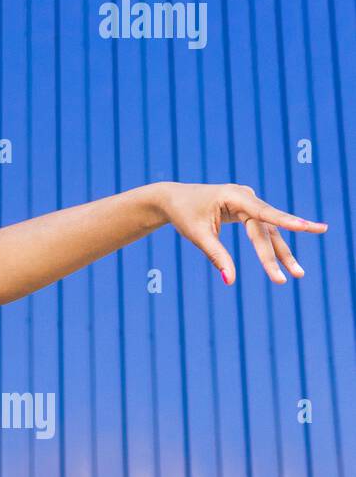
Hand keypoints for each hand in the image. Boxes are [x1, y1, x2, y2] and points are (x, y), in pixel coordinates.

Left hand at [156, 181, 326, 285]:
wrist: (172, 199)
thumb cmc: (183, 214)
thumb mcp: (197, 235)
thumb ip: (216, 256)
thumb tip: (229, 280)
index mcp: (233, 196)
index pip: (263, 212)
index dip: (285, 221)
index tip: (305, 227)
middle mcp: (245, 197)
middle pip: (265, 230)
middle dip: (279, 254)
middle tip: (297, 275)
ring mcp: (248, 203)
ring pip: (268, 232)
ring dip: (281, 253)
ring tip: (297, 274)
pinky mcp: (246, 212)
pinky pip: (262, 231)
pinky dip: (271, 247)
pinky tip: (284, 262)